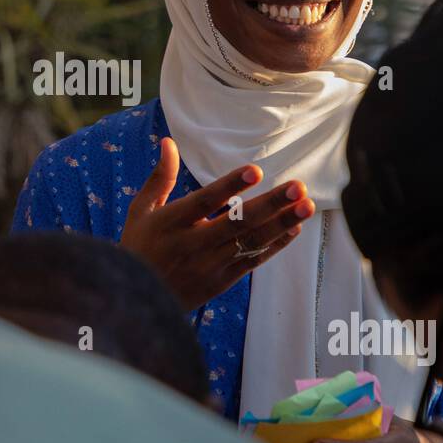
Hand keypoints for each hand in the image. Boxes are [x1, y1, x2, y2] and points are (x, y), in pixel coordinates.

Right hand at [120, 137, 313, 310]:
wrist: (136, 300)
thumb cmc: (139, 246)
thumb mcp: (142, 210)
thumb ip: (161, 177)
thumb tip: (169, 142)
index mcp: (172, 222)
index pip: (205, 201)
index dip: (230, 186)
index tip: (255, 171)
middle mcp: (193, 244)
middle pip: (237, 223)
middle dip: (270, 204)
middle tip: (297, 187)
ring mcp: (210, 265)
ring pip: (251, 242)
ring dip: (281, 224)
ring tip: (306, 206)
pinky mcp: (221, 281)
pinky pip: (253, 261)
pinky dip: (275, 245)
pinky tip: (293, 229)